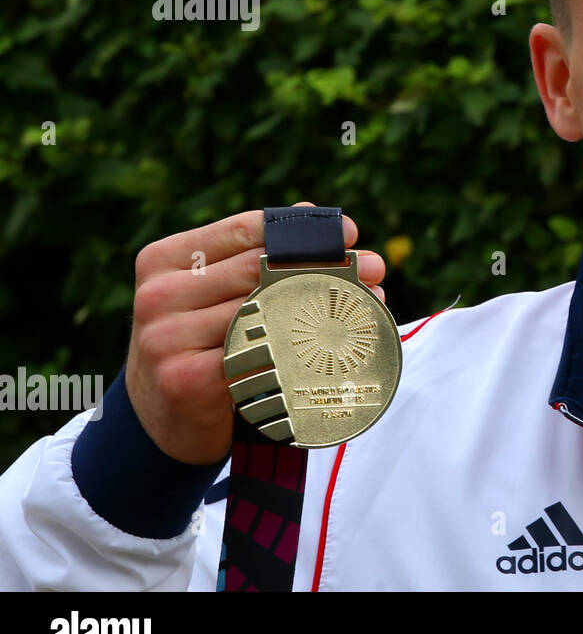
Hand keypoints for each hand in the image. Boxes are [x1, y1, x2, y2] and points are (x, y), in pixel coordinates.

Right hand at [124, 202, 385, 464]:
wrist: (159, 420)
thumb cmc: (200, 343)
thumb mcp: (212, 291)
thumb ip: (252, 253)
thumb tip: (309, 213)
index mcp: (163, 259)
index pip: (243, 230)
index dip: (301, 230)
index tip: (350, 233)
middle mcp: (158, 295)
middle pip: (257, 269)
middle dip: (324, 266)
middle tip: (374, 268)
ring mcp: (165, 339)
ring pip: (263, 311)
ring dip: (324, 308)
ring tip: (369, 304)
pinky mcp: (184, 380)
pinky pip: (257, 356)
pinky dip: (301, 350)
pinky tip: (333, 347)